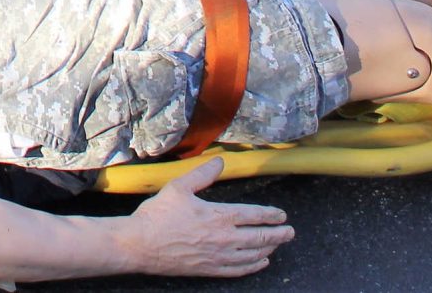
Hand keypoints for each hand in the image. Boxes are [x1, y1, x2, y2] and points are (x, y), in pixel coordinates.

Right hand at [123, 161, 292, 278]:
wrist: (141, 245)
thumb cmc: (158, 215)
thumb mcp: (179, 187)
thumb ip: (202, 174)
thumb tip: (220, 161)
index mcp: (218, 216)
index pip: (254, 216)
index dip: (271, 216)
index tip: (282, 215)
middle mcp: (224, 238)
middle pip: (260, 238)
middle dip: (278, 235)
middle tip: (290, 232)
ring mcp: (218, 257)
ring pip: (252, 255)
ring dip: (269, 249)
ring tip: (277, 245)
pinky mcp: (209, 270)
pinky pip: (238, 270)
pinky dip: (253, 266)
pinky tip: (260, 263)